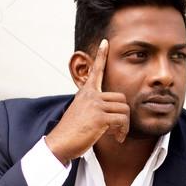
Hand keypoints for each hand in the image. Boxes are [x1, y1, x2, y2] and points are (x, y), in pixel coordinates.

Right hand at [45, 39, 129, 163]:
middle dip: (123, 115)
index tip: (106, 42)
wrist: (60, 143)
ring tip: (117, 135)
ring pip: (124, 109)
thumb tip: (107, 109)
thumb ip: (93, 106)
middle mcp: (91, 95)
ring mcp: (95, 104)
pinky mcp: (100, 116)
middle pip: (121, 98)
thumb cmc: (72, 131)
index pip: (96, 70)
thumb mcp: (81, 112)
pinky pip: (122, 119)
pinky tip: (116, 138)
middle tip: (118, 129)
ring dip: (124, 125)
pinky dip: (123, 131)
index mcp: (86, 92)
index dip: (101, 55)